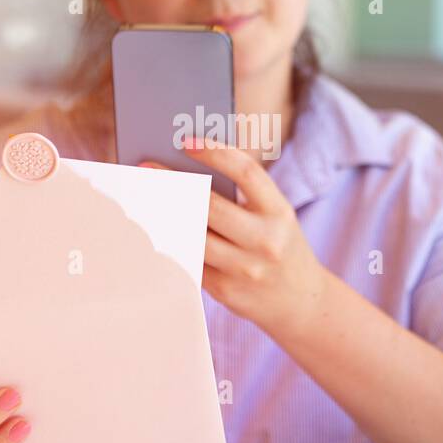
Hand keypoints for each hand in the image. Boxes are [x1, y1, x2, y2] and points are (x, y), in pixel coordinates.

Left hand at [140, 136, 329, 341]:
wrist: (301, 301)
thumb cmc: (279, 246)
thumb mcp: (275, 216)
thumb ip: (243, 195)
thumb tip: (188, 168)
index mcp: (280, 213)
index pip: (246, 173)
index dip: (215, 153)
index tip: (185, 141)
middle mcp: (266, 241)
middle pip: (209, 206)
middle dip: (172, 184)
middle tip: (144, 169)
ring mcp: (245, 269)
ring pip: (192, 236)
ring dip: (163, 215)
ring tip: (141, 197)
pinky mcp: (226, 291)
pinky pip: (190, 261)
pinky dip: (170, 242)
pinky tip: (153, 227)